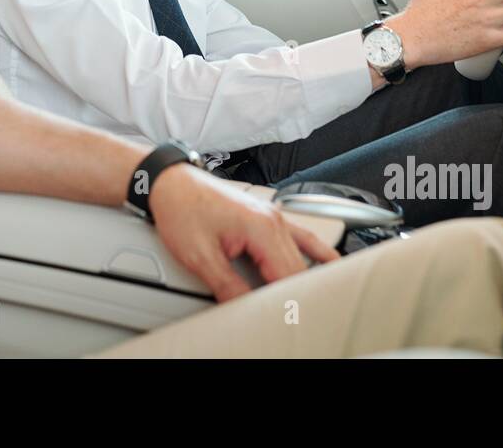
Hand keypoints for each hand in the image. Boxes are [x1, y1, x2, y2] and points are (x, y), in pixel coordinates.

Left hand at [148, 165, 338, 301]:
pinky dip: (316, 252)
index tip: (287, 319)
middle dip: (296, 295)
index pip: (288, 276)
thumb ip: (227, 286)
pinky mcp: (267, 217)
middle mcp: (273, 220)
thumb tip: (246, 309)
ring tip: (306, 304)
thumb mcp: (199, 255)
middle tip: (293, 318)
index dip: (288, 302)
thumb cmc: (181, 208)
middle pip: (298, 269)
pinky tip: (330, 263)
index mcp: (261, 228)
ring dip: (302, 280)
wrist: (171, 182)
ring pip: (300, 257)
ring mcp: (273, 216)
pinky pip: (301, 236)